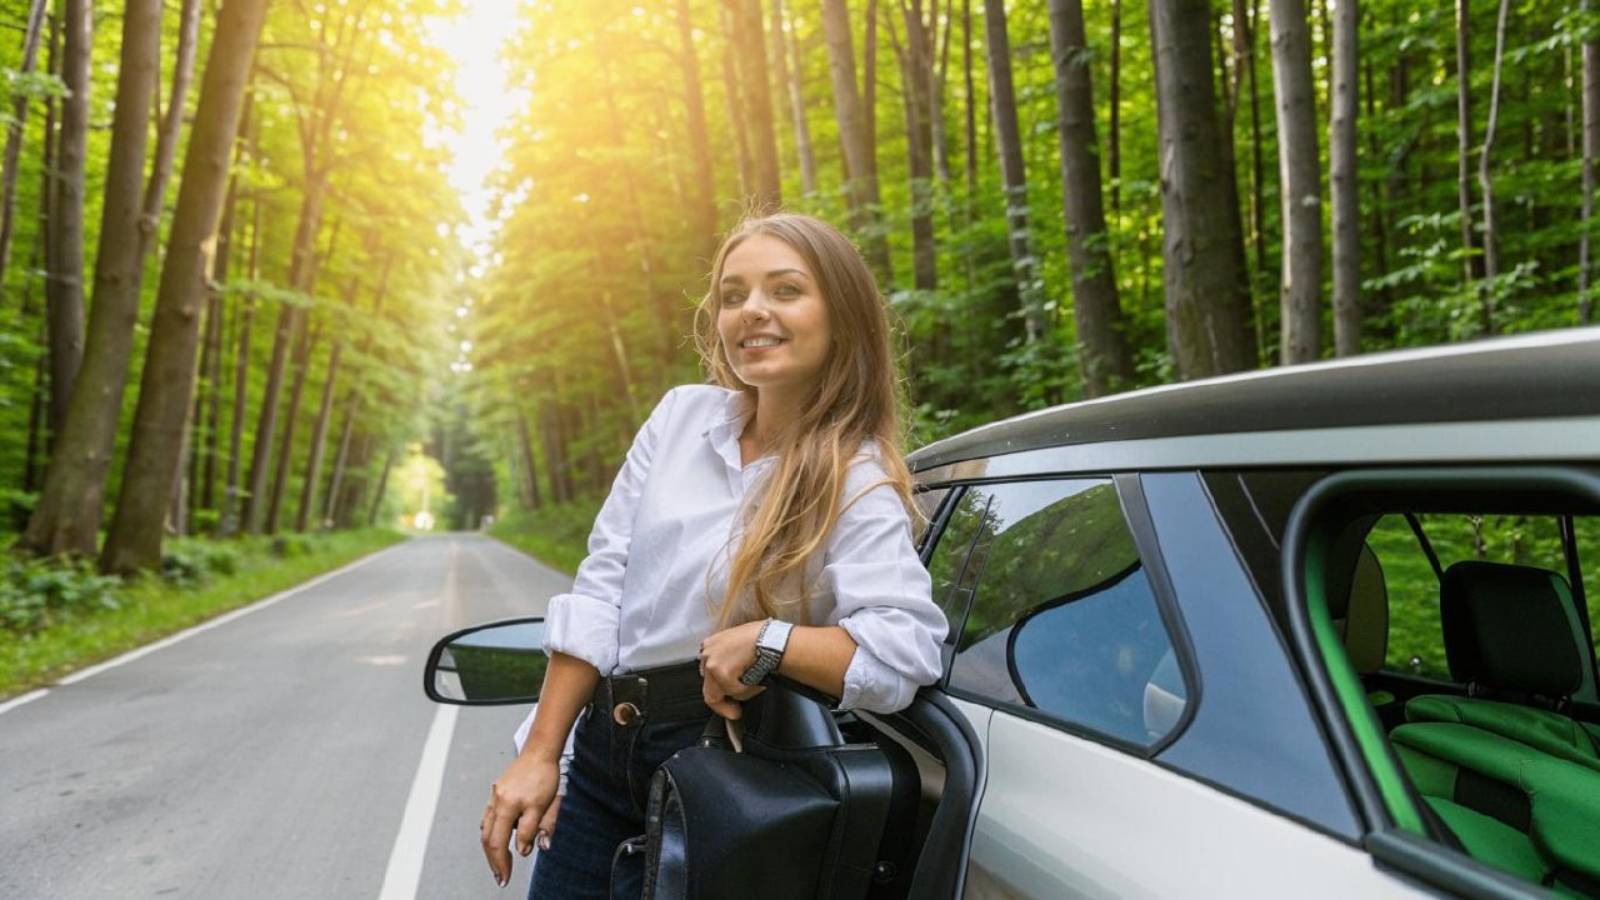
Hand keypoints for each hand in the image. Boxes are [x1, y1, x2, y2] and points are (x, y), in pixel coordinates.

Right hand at [480, 753, 560, 887]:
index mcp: (505, 806)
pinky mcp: (497, 793)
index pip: (497, 843)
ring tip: (499, 863)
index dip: (501, 863)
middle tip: (500, 877)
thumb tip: (522, 851)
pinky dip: (492, 832)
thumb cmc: (543, 777)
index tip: (505, 878)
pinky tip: (499, 838)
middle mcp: (495, 802)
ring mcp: (494, 797)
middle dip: (493, 860)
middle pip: (487, 839)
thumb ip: (531, 829)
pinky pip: (490, 818)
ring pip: (486, 829)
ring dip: (491, 848)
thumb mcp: (542, 806)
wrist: (539, 751)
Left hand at [699, 620, 767, 718]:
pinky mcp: (721, 673)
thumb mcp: (741, 645)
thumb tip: (735, 679)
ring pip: (720, 694)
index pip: (708, 675)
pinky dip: (748, 691)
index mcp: (711, 645)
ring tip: (755, 685)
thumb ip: (731, 660)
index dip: (720, 691)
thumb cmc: (764, 639)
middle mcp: (707, 653)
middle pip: (708, 689)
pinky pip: (734, 693)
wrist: (772, 638)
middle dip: (722, 705)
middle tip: (736, 714)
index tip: (727, 702)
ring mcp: (712, 663)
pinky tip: (757, 681)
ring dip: (739, 694)